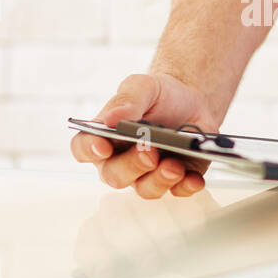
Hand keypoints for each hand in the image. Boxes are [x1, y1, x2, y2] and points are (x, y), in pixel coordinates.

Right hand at [71, 72, 218, 198]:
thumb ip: (127, 100)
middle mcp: (121, 160)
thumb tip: (111, 119)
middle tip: (149, 152)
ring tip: (175, 166)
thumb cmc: (159, 95)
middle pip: (114, 175)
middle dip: (131, 166)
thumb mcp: (142, 86)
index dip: (89, 150)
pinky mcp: (175, 180)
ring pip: (145, 189)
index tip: (102, 146)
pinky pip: (177, 191)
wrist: (193, 102)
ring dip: (159, 180)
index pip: (84, 148)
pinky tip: (194, 178)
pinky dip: (186, 186)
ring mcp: (148, 174)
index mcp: (105, 136)